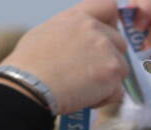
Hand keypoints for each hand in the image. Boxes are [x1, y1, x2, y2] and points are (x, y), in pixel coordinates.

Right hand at [0, 0, 150, 113]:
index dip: (112, 22)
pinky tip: (85, 98)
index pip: (109, 6)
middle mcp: (95, 30)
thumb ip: (70, 32)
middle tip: (88, 74)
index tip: (106, 36)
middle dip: (109, 59)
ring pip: (121, 69)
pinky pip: (118, 91)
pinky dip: (105, 99)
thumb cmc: (29, 64)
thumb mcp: (47, 33)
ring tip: (82, 88)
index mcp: (78, 17)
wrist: (29, 84)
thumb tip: (77, 41)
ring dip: (107, 82)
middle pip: (120, 43)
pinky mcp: (112, 73)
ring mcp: (106, 51)